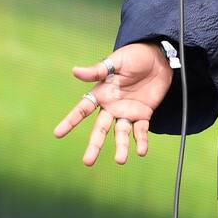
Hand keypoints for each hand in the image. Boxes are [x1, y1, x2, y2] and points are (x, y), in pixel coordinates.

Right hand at [53, 42, 172, 165]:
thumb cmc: (135, 56)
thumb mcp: (116, 61)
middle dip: (94, 145)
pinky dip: (141, 141)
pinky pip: (141, 131)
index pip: (82, 110)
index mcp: (101, 93)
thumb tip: (74, 71)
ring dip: (121, 147)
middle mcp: (111, 106)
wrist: (159, 58)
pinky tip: (142, 151)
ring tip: (120, 160)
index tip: (57, 133)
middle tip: (87, 162)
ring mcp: (127, 112)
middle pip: (100, 129)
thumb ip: (98, 70)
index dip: (70, 121)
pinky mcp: (143, 114)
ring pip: (121, 134)